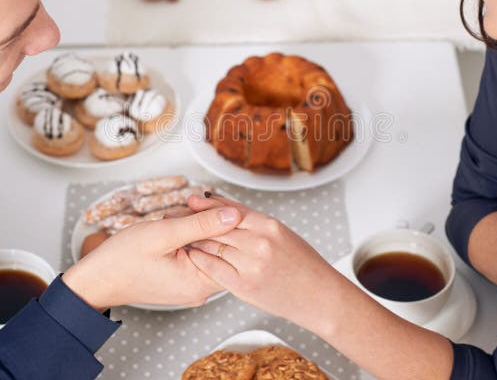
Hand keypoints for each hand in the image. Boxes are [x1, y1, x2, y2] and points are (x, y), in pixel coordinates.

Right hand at [63, 205, 241, 310]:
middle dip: (211, 221)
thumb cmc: (123, 259)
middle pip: (224, 248)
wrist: (97, 279)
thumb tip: (234, 215)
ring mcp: (192, 286)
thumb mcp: (164, 233)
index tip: (212, 201)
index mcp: (200, 282)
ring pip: (210, 248)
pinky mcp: (184, 280)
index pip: (234, 248)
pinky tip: (176, 226)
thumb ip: (202, 224)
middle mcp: (201, 290)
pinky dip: (190, 237)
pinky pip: (197, 254)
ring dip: (199, 227)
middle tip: (192, 204)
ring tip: (178, 215)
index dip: (227, 219)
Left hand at [185, 194, 351, 333]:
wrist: (319, 297)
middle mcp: (259, 242)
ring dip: (194, 239)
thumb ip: (256, 225)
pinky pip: (213, 268)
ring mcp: (251, 264)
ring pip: (213, 245)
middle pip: (218, 225)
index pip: (232, 209)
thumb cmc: (304, 266)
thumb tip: (231, 212)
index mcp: (269, 225)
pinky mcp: (244, 285)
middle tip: (177, 212)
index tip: (193, 199)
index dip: (209, 204)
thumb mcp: (283, 235)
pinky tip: (191, 255)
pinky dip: (200, 260)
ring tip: (180, 233)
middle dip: (196, 219)